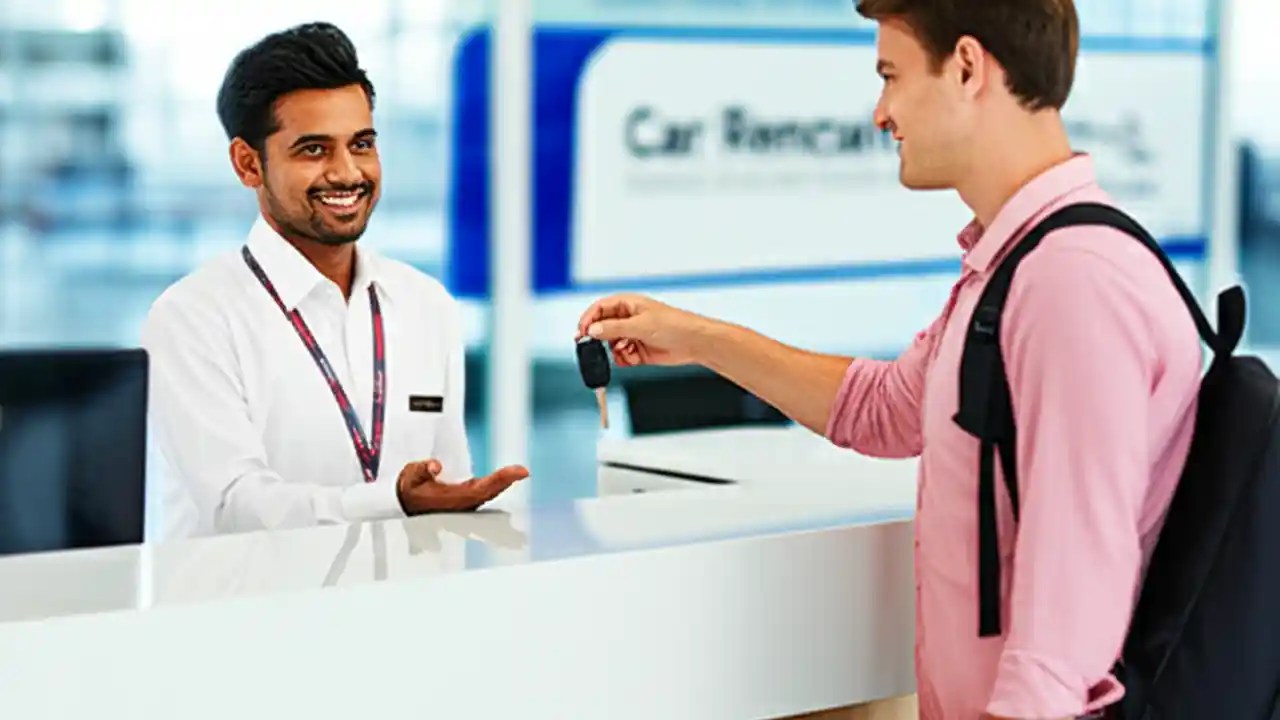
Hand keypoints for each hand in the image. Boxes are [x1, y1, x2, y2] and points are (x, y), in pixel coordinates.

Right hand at [396, 460, 528, 514]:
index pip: (480, 489)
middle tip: (522, 471)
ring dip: (504, 483)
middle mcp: (462, 503)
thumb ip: (422, 470)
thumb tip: (435, 465)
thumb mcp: (410, 476)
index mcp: (452, 499)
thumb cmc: (409, 489)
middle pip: (489, 491)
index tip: (512, 472)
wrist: (403, 503)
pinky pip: (485, 491)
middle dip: (506, 481)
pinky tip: (509, 476)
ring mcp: (465, 502)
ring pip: (489, 492)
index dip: (498, 481)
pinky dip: (498, 483)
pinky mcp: (466, 498)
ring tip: (520, 472)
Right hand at [576, 293, 712, 367]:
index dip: (588, 319)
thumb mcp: (640, 325)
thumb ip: (614, 328)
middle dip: (598, 338)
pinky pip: (621, 357)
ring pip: (611, 345)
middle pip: (602, 327)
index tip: (581, 332)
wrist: (694, 343)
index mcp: (628, 304)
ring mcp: (633, 335)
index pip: (600, 308)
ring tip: (625, 350)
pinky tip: (632, 358)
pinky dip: (623, 359)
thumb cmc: (675, 325)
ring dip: (614, 350)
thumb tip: (592, 330)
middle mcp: (628, 319)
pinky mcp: (638, 351)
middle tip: (593, 347)